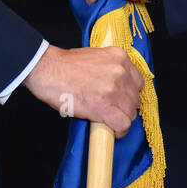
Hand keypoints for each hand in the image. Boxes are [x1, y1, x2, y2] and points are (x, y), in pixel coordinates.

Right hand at [23, 44, 143, 136]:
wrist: (48, 70)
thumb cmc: (65, 65)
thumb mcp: (96, 56)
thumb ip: (111, 68)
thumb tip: (119, 85)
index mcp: (119, 57)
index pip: (138, 82)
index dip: (130, 93)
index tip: (122, 99)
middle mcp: (120, 72)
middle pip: (135, 99)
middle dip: (124, 107)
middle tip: (111, 110)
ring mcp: (114, 89)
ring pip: (131, 113)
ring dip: (120, 118)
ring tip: (108, 119)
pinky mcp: (104, 107)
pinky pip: (123, 124)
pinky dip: (119, 130)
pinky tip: (111, 129)